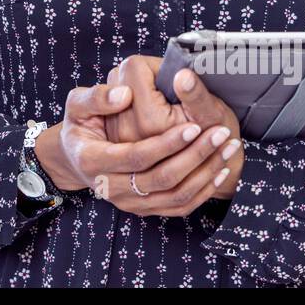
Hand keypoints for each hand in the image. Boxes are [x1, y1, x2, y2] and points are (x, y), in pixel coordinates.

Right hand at [33, 82, 241, 219]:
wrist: (76, 156)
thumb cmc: (80, 124)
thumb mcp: (77, 104)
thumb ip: (97, 97)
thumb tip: (125, 95)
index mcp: (92, 161)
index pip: (136, 156)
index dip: (166, 143)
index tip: (193, 126)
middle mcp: (110, 188)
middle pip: (160, 179)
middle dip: (196, 156)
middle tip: (221, 133)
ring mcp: (128, 203)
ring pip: (174, 196)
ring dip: (206, 173)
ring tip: (228, 148)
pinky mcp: (144, 209)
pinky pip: (179, 207)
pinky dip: (203, 191)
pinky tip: (220, 170)